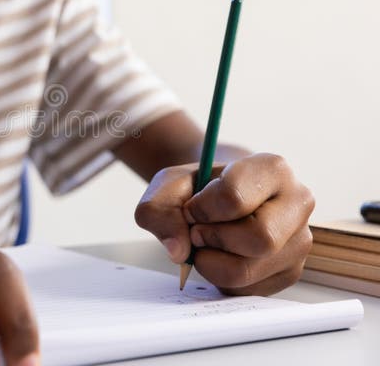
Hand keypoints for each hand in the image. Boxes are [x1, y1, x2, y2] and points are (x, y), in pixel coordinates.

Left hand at [134, 153, 314, 295]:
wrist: (217, 198)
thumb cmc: (198, 187)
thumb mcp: (167, 186)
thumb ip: (159, 210)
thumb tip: (179, 251)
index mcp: (273, 168)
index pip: (235, 197)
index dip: (200, 209)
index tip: (191, 207)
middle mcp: (298, 203)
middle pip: (260, 238)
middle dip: (214, 239)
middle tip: (197, 232)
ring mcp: (299, 240)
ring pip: (248, 270)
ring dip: (211, 262)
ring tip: (205, 244)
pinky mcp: (289, 272)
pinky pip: (246, 290)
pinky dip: (220, 279)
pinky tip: (220, 257)